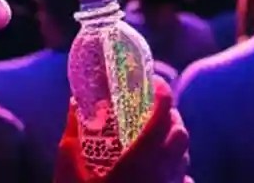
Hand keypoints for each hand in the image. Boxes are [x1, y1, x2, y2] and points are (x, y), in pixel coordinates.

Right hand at [53, 77, 191, 182]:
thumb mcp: (68, 170)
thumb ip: (73, 134)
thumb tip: (74, 103)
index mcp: (142, 159)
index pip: (164, 115)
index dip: (163, 92)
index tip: (152, 81)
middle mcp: (163, 175)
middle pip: (182, 134)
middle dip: (170, 116)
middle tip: (150, 109)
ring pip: (184, 159)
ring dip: (174, 143)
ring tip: (153, 138)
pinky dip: (175, 172)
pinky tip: (158, 174)